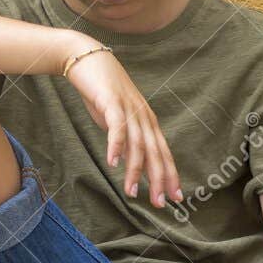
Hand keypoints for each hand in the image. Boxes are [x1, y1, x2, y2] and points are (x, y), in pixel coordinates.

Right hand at [63, 45, 181, 208]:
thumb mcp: (118, 120)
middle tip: (159, 203)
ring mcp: (129, 109)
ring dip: (134, 171)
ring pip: (137, 145)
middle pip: (155, 152)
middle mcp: (143, 116)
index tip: (175, 198)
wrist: (87, 59)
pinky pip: (117, 127)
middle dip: (159, 180)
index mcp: (148, 121)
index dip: (170, 175)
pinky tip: (113, 163)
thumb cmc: (102, 92)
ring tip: (132, 193)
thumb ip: (127, 140)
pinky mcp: (112, 102)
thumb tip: (130, 163)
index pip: (163, 153)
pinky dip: (116, 146)